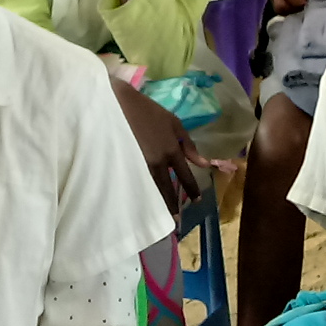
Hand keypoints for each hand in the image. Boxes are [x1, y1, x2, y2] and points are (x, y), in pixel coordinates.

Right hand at [108, 77, 213, 211]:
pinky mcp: (128, 164)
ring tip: (164, 215)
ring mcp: (141, 164)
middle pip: (168, 187)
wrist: (121, 105)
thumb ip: (189, 144)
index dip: (191, 188)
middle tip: (177, 220)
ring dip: (160, 201)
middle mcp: (158, 161)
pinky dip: (145, 192)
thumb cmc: (150, 111)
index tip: (197, 200)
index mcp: (171, 149)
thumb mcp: (174, 122)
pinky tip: (146, 200)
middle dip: (173, 203)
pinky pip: (140, 182)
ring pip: (153, 188)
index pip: (184, 175)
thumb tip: (203, 162)